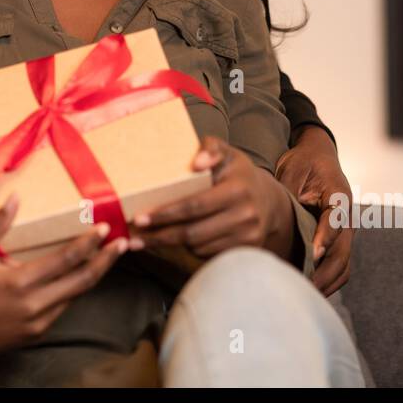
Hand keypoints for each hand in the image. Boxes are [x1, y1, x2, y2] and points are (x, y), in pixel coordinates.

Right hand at [0, 196, 127, 360]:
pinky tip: (78, 275)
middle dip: (106, 261)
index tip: (105, 227)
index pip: (66, 260)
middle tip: (124, 243)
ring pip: (74, 297)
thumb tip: (16, 197)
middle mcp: (33, 307)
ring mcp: (36, 324)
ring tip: (106, 256)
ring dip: (92, 276)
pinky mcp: (34, 335)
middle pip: (82, 281)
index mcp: (19, 283)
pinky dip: (73, 290)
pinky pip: (61, 309)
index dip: (90, 243)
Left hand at [132, 136, 295, 259]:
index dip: (166, 214)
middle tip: (134, 239)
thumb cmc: (237, 173)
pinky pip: (209, 254)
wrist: (268, 200)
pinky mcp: (246, 251)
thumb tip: (197, 163)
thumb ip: (211, 148)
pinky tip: (177, 240)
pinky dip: (191, 248)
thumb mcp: (227, 152)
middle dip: (160, 236)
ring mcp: (248, 236)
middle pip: (193, 232)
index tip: (140, 218)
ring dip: (173, 243)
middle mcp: (246, 215)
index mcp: (238, 188)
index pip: (195, 205)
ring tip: (148, 239)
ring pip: (198, 247)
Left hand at [275, 126, 351, 295]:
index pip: (336, 221)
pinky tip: (308, 289)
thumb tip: (275, 220)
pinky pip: (339, 265)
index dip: (325, 239)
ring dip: (328, 283)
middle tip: (303, 287)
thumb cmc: (304, 162)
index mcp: (339, 196)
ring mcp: (346, 231)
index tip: (313, 254)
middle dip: (325, 273)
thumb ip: (289, 195)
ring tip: (304, 296)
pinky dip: (328, 280)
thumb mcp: (293, 171)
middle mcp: (347, 217)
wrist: (317, 155)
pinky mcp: (339, 240)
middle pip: (343, 252)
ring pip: (344, 264)